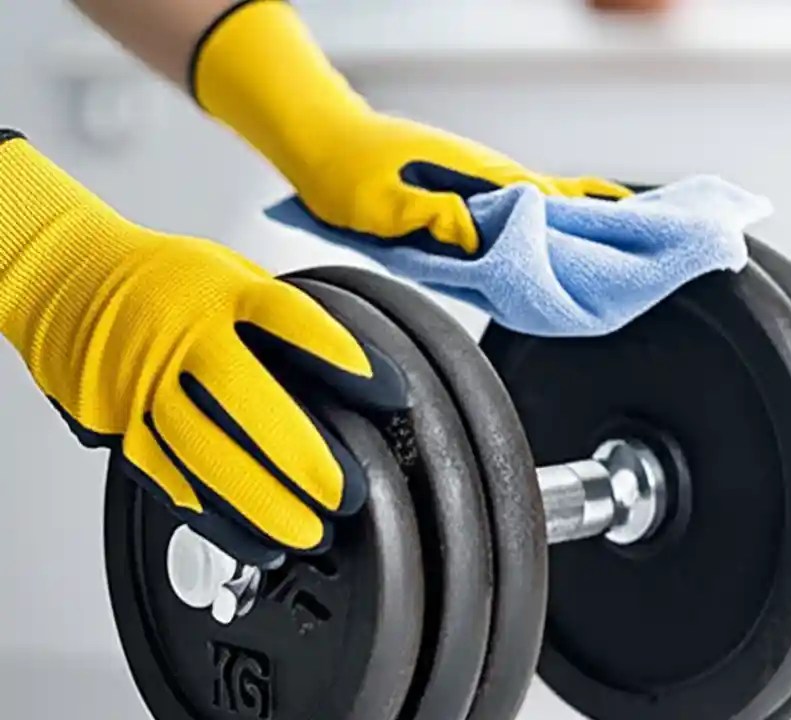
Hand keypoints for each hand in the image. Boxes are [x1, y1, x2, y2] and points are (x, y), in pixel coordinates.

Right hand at [0, 135, 405, 564]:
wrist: (71, 280)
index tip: (393, 393)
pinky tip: (259, 543)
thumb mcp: (236, 275)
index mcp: (222, 293)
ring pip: (205, 454)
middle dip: (301, 455)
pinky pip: (172, 482)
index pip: (293, 322)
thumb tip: (362, 368)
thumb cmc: (170, 282)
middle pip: (245, 401)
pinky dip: (217, 520)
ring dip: (261, 502)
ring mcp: (145, 386)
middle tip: (345, 492)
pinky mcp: (123, 428)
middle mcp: (182, 339)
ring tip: (308, 531)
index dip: (347, 359)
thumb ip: (288, 317)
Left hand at [289, 111, 632, 253]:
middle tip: (642, 261)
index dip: (594, 218)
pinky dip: (548, 236)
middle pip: (564, 208)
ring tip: (617, 267)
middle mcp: (493, 182)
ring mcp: (485, 190)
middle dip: (602, 229)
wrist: (324, 147)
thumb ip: (428, 219)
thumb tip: (476, 236)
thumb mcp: (380, 205)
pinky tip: (560, 259)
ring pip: (546, 215)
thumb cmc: (348, 175)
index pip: (554, 201)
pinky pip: (522, 221)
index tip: (632, 236)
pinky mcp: (473, 201)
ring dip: (579, 236)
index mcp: (481, 181)